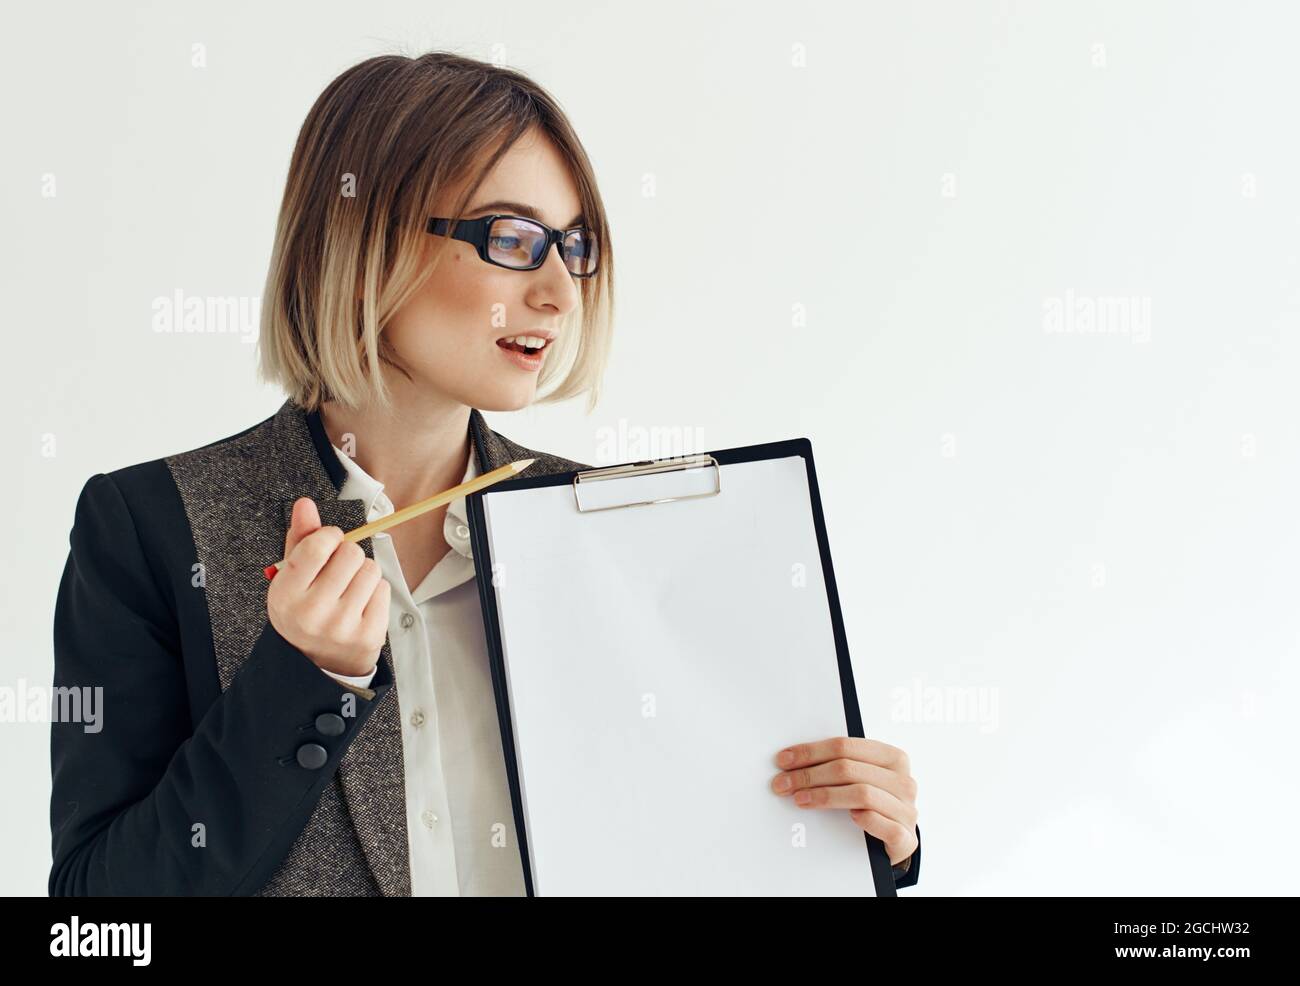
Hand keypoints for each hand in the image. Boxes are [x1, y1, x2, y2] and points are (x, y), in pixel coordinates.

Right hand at [266, 497, 390, 677]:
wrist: (317, 663)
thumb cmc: (304, 611)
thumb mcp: (291, 577)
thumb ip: (300, 538)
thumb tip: (305, 504)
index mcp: (286, 594)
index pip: (318, 545)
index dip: (330, 537)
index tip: (328, 544)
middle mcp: (312, 612)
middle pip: (351, 553)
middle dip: (348, 555)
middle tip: (338, 572)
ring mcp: (342, 626)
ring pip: (371, 569)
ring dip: (364, 573)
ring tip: (348, 589)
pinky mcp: (369, 635)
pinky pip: (384, 589)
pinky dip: (375, 591)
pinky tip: (360, 604)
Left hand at [771, 737, 918, 866]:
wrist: (897, 839)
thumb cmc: (874, 804)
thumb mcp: (861, 778)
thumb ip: (839, 766)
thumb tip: (792, 761)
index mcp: (891, 757)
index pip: (844, 746)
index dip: (810, 752)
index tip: (784, 760)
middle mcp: (902, 780)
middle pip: (848, 769)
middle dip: (809, 775)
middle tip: (783, 783)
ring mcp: (906, 808)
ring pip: (861, 793)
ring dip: (824, 796)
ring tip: (799, 799)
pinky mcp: (906, 836)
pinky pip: (883, 824)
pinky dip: (865, 819)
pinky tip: (849, 817)